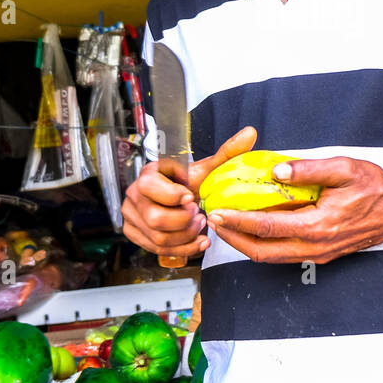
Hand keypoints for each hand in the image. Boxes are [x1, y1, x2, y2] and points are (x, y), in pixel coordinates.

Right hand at [121, 127, 256, 258]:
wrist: (182, 201)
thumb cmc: (191, 184)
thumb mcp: (208, 170)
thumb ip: (228, 153)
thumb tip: (249, 133)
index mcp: (149, 175)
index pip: (150, 187)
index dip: (173, 196)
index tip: (191, 198)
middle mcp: (135, 195)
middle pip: (156, 219)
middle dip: (183, 222)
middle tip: (199, 215)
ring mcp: (132, 216)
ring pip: (158, 238)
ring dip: (185, 237)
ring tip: (199, 226)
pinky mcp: (135, 233)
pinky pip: (157, 249)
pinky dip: (181, 249)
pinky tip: (196, 241)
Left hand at [206, 156, 382, 264]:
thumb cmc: (376, 189)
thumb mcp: (344, 169)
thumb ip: (308, 169)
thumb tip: (276, 170)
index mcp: (318, 226)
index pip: (267, 227)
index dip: (238, 221)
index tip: (219, 213)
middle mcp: (315, 246)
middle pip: (262, 252)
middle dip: (233, 238)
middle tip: (215, 223)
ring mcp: (317, 253)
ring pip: (271, 257)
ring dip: (246, 243)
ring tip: (228, 226)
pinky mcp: (320, 254)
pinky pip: (284, 254)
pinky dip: (264, 244)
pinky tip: (255, 228)